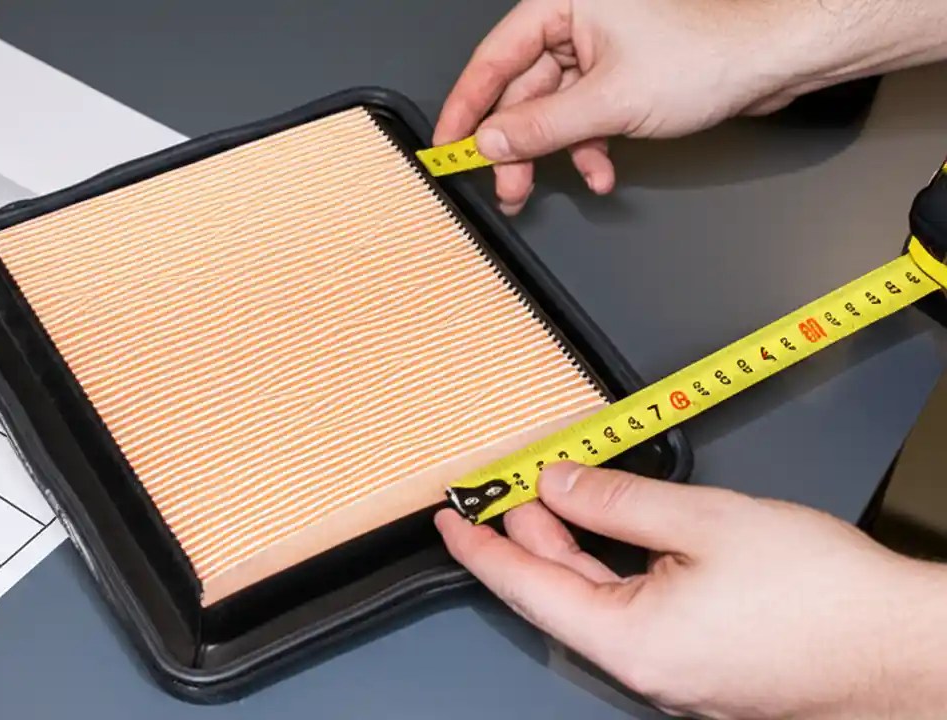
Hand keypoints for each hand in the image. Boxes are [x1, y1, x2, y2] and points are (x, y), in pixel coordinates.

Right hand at [433, 0, 864, 213]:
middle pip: (522, 91)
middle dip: (516, 145)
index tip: (448, 146)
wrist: (775, 61)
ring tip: (547, 188)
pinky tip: (600, 171)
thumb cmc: (710, 53)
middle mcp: (578, 21)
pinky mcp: (622, 74)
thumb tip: (491, 141)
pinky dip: (588, 146)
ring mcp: (601, 49)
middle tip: (504, 184)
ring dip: (555, 153)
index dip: (466, 108)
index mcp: (564, 4)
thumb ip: (540, 126)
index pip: (494, 59)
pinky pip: (585, 115)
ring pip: (554, 109)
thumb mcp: (608, 101)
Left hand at [435, 462, 946, 718]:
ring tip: (565, 494)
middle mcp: (645, 667)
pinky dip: (619, 568)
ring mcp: (674, 672)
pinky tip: (623, 532)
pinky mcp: (703, 665)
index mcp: (631, 641)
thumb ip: (617, 501)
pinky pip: (639, 611)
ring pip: (602, 600)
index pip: (525, 587)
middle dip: (532, 534)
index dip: (479, 548)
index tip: (449, 519)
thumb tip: (561, 483)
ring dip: (577, 547)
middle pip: (561, 592)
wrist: (907, 651)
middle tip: (514, 484)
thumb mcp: (706, 522)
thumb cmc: (828, 601)